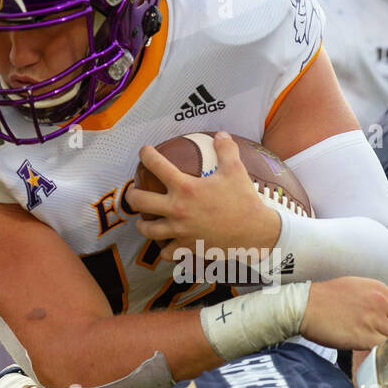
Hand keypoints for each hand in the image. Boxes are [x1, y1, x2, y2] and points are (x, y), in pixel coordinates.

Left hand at [127, 133, 281, 259]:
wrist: (255, 232)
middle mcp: (177, 209)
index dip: (147, 155)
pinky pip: (166, 252)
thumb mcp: (236, 170)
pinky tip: (165, 245)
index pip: (157, 166)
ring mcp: (180, 231)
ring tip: (143, 221)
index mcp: (186, 188)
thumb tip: (222, 135)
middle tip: (134, 191)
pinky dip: (164, 249)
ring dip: (143, 224)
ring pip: (148, 230)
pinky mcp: (187, 247)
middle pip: (140, 201)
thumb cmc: (244, 200)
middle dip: (132, 195)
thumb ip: (226, 150)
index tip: (144, 152)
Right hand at [299, 277, 387, 351]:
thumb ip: (374, 298)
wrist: (305, 306)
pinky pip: (386, 348)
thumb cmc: (325, 298)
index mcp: (381, 290)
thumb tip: (384, 312)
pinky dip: (387, 354)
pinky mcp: (364, 336)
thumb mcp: (356, 287)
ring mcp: (374, 320)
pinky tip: (385, 360)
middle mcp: (381, 303)